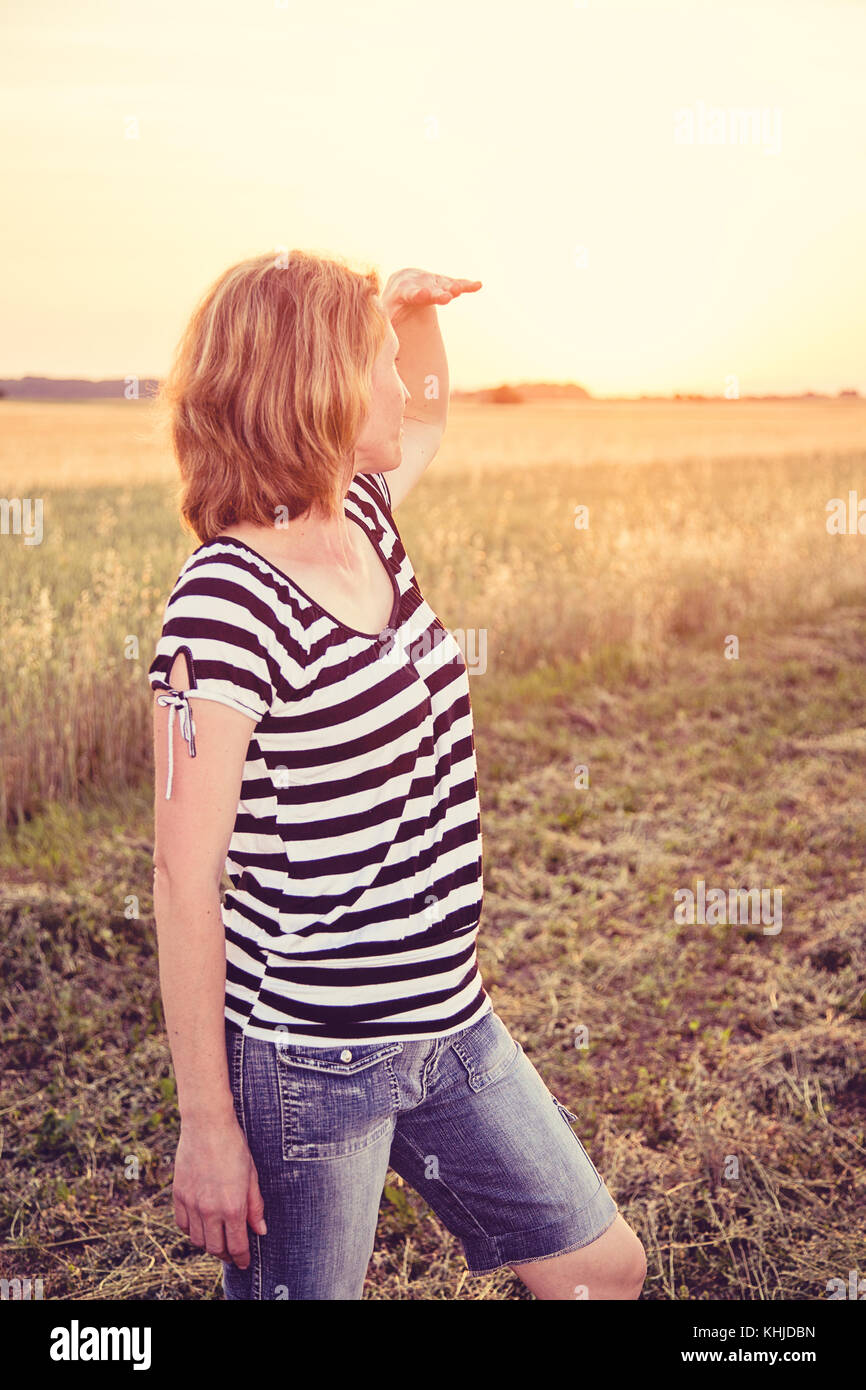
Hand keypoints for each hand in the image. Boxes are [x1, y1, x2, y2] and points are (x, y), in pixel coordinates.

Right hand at [173, 1116, 266, 1268]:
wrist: (207, 1125)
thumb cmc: (234, 1146)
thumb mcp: (252, 1175)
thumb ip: (255, 1206)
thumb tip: (260, 1230)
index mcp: (232, 1207)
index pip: (237, 1245)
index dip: (241, 1258)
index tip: (244, 1262)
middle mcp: (210, 1210)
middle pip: (215, 1248)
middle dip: (226, 1254)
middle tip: (232, 1252)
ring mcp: (192, 1204)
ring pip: (197, 1240)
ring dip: (208, 1244)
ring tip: (218, 1239)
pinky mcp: (178, 1195)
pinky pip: (182, 1225)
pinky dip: (192, 1231)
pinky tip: (201, 1225)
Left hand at [381, 268, 481, 323]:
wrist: (399, 290)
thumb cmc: (390, 312)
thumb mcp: (383, 321)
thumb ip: (383, 331)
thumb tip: (379, 356)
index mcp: (399, 292)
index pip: (409, 292)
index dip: (417, 293)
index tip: (423, 294)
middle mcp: (414, 281)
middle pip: (428, 287)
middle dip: (437, 292)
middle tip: (447, 296)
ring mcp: (428, 280)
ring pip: (441, 284)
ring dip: (452, 287)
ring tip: (460, 291)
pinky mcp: (440, 282)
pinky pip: (454, 283)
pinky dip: (465, 285)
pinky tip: (478, 285)